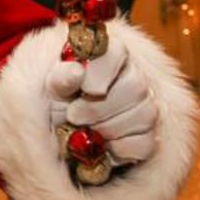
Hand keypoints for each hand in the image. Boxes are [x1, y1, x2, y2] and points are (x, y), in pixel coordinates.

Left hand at [45, 34, 159, 164]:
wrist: (61, 135)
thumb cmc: (55, 103)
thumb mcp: (50, 89)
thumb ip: (61, 78)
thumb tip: (76, 71)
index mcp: (107, 57)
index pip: (117, 51)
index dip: (100, 71)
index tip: (83, 89)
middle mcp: (132, 77)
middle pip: (136, 86)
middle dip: (99, 107)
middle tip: (74, 116)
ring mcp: (145, 107)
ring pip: (144, 115)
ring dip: (108, 128)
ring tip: (86, 130)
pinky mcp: (148, 137)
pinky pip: (145, 143)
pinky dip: (120, 148)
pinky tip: (104, 146)